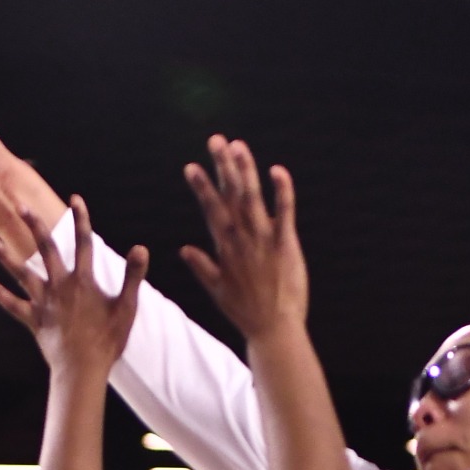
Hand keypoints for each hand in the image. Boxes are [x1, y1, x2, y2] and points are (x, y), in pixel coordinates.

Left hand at [0, 196, 147, 377]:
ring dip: (2, 256)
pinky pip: (13, 305)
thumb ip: (133, 276)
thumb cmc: (107, 341)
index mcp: (83, 281)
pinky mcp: (34, 320)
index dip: (81, 220)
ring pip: (20, 273)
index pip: (84, 243)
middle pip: (46, 249)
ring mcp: (44, 302)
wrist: (83, 369)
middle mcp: (60, 286)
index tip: (75, 199)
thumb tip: (141, 247)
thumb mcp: (126, 308)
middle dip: (33, 225)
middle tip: (20, 205)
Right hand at [181, 136, 306, 340]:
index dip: (202, 187)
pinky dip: (282, 191)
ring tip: (238, 146)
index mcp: (225, 248)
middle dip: (222, 166)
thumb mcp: (217, 292)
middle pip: (230, 195)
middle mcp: (242, 239)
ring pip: (252, 198)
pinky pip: (284, 212)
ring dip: (245, 170)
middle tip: (216, 140)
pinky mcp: (285, 245)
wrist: (273, 329)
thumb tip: (184, 250)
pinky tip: (277, 171)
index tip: (191, 166)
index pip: (211, 210)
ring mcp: (264, 240)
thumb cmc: (246, 313)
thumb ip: (202, 267)